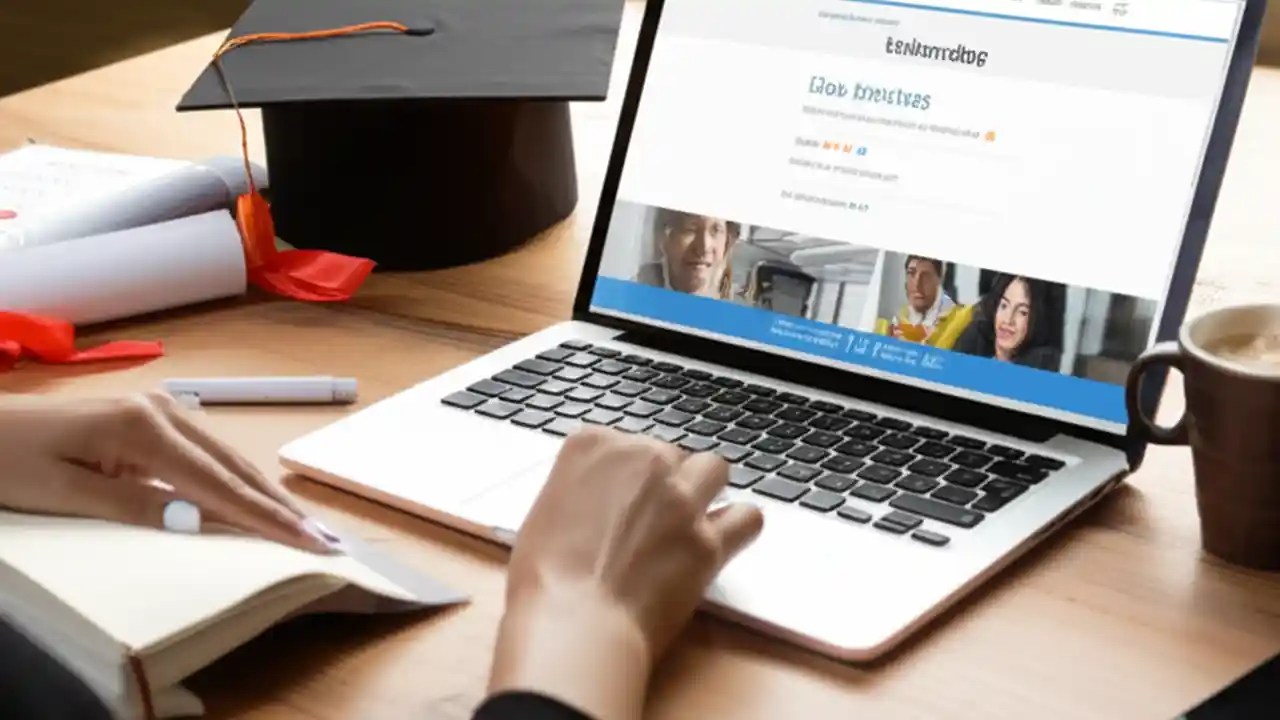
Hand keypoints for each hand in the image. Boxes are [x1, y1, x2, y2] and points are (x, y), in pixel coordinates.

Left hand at [0, 392, 334, 552]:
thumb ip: (135, 506)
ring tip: (302, 524)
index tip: (308, 542)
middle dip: (280, 507)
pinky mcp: (154, 416)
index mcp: (143, 431)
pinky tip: (256, 496)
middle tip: (325, 538)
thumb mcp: (64, 494)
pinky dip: (237, 478)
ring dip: (264, 493)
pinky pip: (208, 451)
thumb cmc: (11, 462)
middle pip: (235, 467)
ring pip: (227, 457)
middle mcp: (164, 411)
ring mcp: (162, 409)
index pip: (218, 486)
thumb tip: (199, 521)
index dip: (265, 518)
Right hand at [488, 427, 764, 719]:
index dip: (624, 474)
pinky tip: (723, 541)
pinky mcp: (708, 539)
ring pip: (714, 469)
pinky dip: (738, 527)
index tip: (618, 498)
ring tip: (690, 519)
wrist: (574, 622)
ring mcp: (680, 498)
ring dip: (705, 489)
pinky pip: (747, 517)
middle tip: (648, 520)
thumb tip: (597, 501)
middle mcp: (643, 460)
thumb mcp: (544, 511)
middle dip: (663, 482)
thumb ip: (579, 489)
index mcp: (593, 445)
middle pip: (669, 454)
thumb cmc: (544, 578)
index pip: (622, 441)